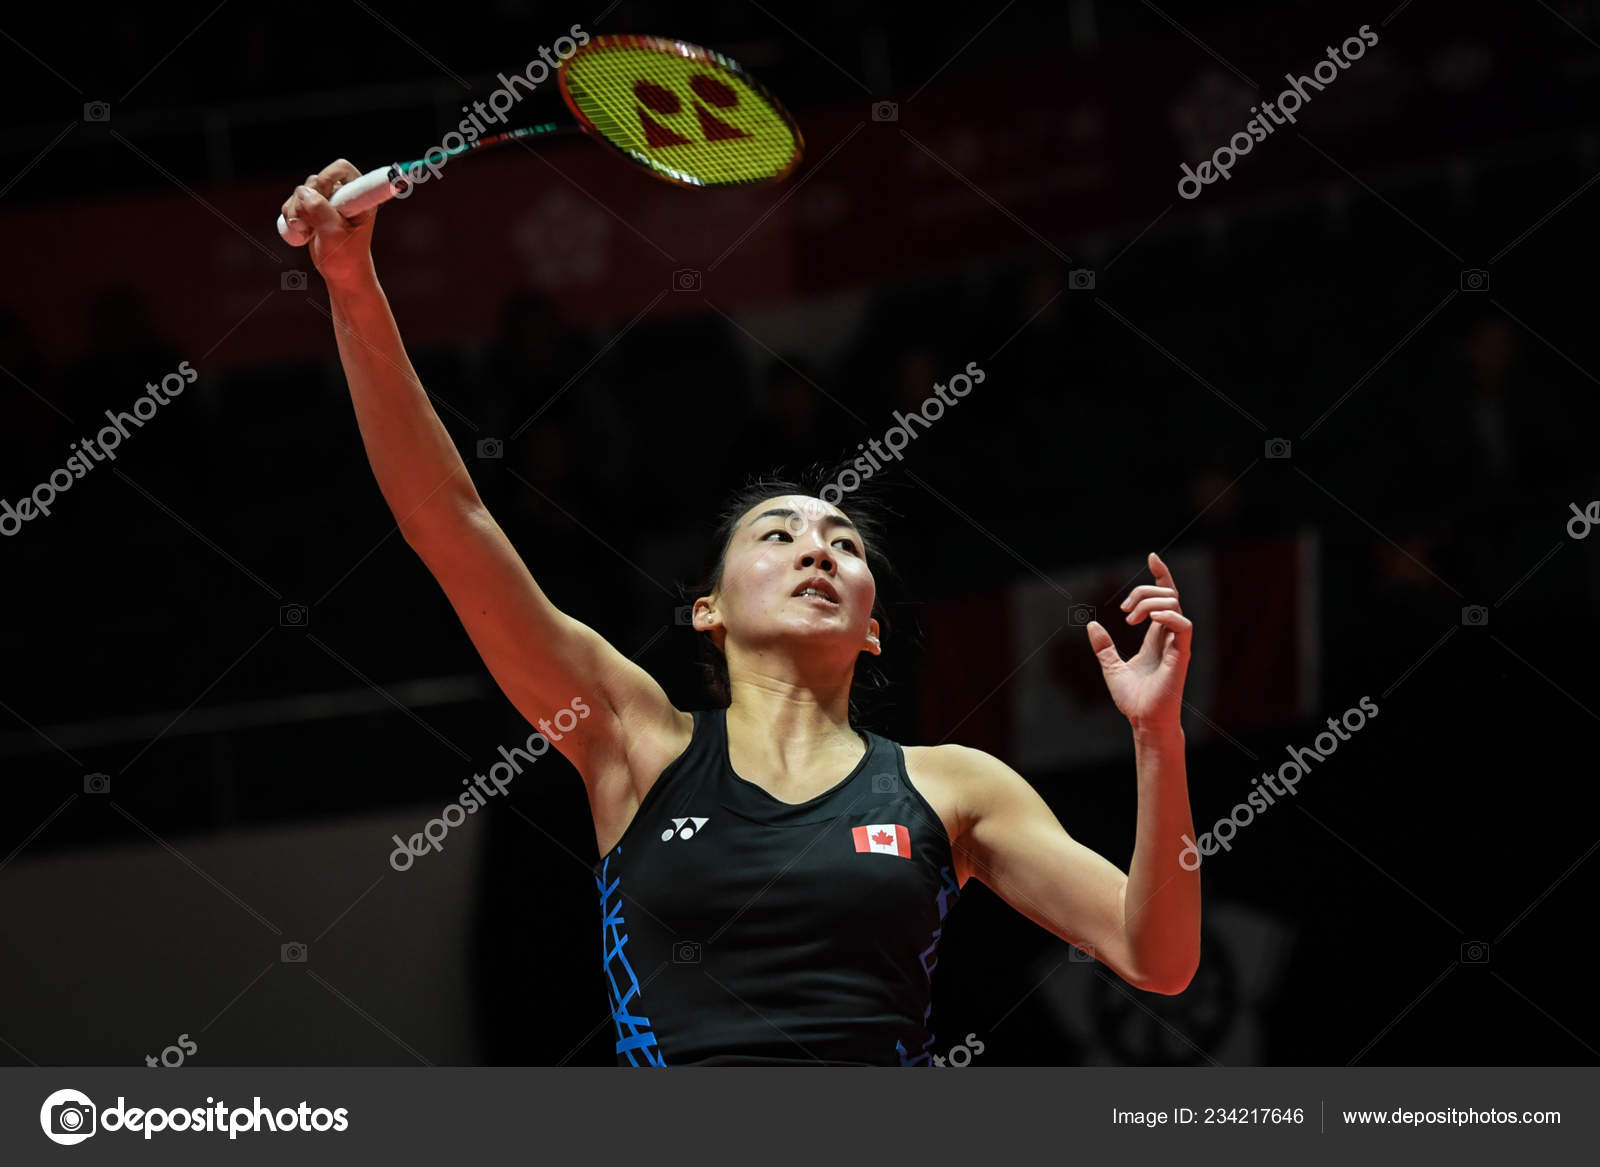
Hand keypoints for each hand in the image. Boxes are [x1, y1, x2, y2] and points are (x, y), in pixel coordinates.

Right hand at [279, 159, 377, 286]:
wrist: (341, 274)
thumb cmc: (346, 257)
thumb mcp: (334, 234)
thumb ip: (320, 210)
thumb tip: (303, 192)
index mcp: (359, 197)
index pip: (341, 169)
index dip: (327, 178)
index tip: (324, 197)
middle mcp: (344, 195)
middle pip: (315, 180)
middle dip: (306, 201)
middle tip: (311, 222)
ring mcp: (327, 201)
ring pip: (300, 192)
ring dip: (296, 211)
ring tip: (307, 231)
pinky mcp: (313, 209)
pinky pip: (292, 202)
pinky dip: (290, 215)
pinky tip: (301, 231)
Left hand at [1085, 551, 1190, 730]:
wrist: (1144, 721)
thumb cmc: (1133, 699)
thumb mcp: (1111, 667)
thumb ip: (1103, 646)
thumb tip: (1091, 625)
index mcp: (1156, 637)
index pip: (1164, 597)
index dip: (1160, 575)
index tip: (1152, 557)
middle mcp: (1169, 636)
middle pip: (1168, 595)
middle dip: (1145, 591)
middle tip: (1124, 610)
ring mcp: (1177, 644)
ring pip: (1174, 604)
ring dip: (1150, 602)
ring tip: (1130, 617)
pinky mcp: (1181, 655)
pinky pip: (1183, 625)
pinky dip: (1168, 615)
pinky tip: (1151, 620)